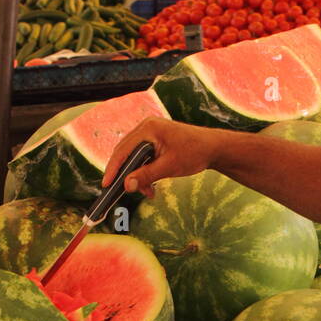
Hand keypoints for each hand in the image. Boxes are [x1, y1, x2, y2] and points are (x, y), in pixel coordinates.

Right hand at [102, 117, 222, 193]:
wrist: (213, 148)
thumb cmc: (195, 153)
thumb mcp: (169, 167)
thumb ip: (147, 175)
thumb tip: (127, 186)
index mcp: (148, 128)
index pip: (123, 150)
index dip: (113, 168)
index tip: (106, 185)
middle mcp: (147, 127)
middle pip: (126, 153)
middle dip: (127, 175)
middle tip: (123, 192)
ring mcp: (151, 133)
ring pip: (134, 157)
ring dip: (138, 176)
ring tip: (148, 192)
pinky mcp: (155, 141)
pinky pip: (143, 157)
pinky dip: (145, 172)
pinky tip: (151, 187)